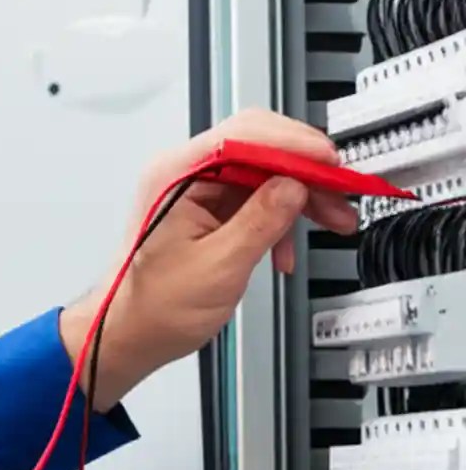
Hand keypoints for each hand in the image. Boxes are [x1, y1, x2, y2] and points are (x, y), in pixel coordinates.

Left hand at [61, 108, 359, 408]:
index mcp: (175, 175)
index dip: (295, 145)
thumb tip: (295, 186)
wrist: (128, 334)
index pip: (245, 134)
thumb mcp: (220, 266)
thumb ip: (261, 220)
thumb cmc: (154, 308)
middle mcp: (182, 174)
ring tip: (333, 221)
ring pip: (261, 174)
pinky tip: (287, 250)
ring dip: (300, 196)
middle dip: (305, 171)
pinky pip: (252, 199)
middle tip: (340, 194)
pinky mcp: (203, 210)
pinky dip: (278, 218)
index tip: (330, 165)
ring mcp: (193, 191)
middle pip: (258, 147)